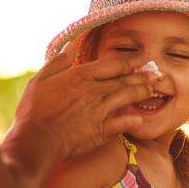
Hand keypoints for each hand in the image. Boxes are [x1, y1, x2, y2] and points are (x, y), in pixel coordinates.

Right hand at [2, 41, 158, 165]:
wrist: (37, 140)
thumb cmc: (34, 111)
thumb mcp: (40, 80)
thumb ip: (57, 63)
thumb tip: (70, 46)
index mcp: (80, 76)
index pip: (112, 64)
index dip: (127, 63)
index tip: (135, 64)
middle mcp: (94, 91)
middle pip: (124, 79)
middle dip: (141, 76)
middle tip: (154, 76)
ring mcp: (99, 110)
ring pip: (127, 97)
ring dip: (142, 93)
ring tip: (152, 90)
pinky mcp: (101, 130)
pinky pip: (123, 123)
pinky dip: (133, 120)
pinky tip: (141, 118)